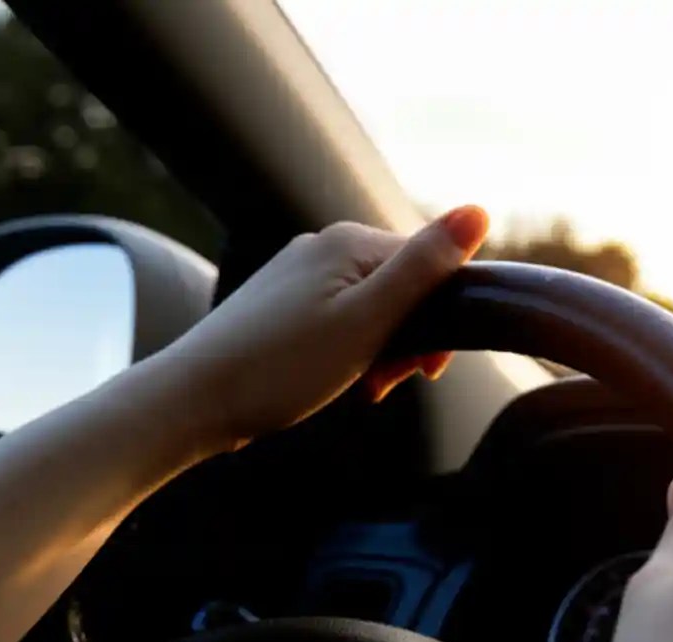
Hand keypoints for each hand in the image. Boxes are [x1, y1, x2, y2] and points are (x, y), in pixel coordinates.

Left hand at [160, 206, 488, 451]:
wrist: (193, 400)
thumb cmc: (281, 367)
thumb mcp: (367, 321)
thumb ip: (424, 268)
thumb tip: (479, 210)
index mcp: (350, 242)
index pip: (430, 269)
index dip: (440, 323)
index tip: (425, 371)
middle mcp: (324, 246)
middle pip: (402, 289)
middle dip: (408, 341)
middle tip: (385, 384)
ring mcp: (300, 274)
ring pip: (373, 309)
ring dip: (381, 352)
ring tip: (361, 388)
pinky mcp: (282, 304)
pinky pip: (341, 320)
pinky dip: (351, 352)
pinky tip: (336, 380)